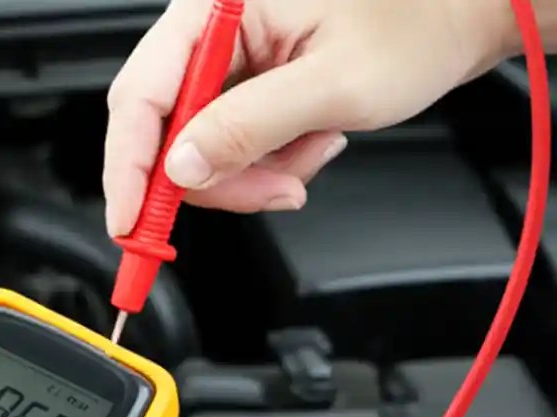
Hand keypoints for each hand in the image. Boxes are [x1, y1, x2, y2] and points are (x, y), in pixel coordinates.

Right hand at [103, 0, 516, 233]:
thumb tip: (182, 168)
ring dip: (250, 172)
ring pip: (197, 147)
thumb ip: (249, 126)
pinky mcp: (242, 84)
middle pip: (164, 129)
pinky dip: (265, 161)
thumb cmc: (415, 27)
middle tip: (267, 194)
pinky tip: (310, 141)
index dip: (130, 167)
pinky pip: (227, 144)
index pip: (141, 95)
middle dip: (212, 177)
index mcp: (217, 6)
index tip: (132, 223)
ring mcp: (226, 59)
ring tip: (310, 154)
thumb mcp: (333, 85)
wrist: (458, 19)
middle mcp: (211, 29)